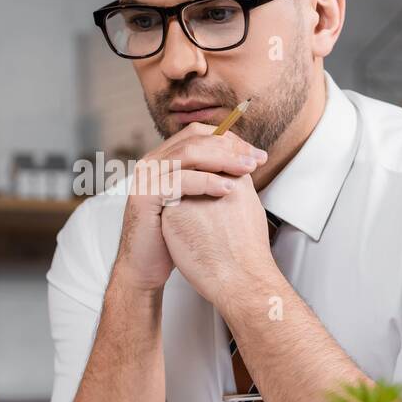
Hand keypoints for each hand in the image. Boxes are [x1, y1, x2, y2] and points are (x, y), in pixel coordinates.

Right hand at [113, 123, 267, 292]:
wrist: (145, 267)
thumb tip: (245, 163)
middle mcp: (152, 162)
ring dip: (223, 160)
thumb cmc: (171, 236)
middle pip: (194, 139)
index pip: (198, 133)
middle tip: (257, 159)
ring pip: (189, 154)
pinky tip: (228, 189)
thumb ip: (211, 178)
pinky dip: (206, 182)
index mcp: (163, 158)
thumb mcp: (194, 200)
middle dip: (231, 147)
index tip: (256, 154)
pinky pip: (180, 180)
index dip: (229, 139)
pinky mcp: (144, 196)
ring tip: (248, 170)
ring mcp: (146, 177)